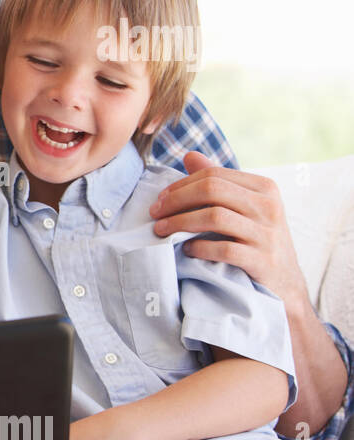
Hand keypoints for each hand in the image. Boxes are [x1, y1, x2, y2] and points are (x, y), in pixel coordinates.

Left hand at [150, 152, 307, 311]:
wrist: (285, 283)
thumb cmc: (257, 239)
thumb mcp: (244, 207)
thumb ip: (218, 182)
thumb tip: (189, 156)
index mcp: (264, 187)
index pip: (213, 175)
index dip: (180, 185)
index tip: (160, 199)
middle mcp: (268, 206)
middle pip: (212, 190)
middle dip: (176, 200)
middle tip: (154, 213)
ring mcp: (267, 234)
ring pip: (215, 217)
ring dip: (180, 223)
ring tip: (160, 230)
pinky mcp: (262, 260)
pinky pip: (224, 249)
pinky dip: (199, 248)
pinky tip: (187, 250)